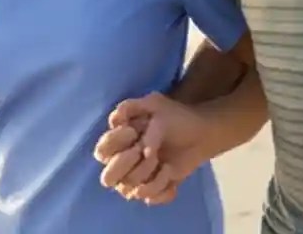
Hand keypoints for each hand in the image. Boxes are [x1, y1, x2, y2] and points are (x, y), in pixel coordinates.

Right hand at [94, 92, 208, 204]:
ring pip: (130, 190)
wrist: (200, 133)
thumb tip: (118, 126)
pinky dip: (163, 187)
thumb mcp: (154, 104)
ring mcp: (137, 178)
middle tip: (149, 154)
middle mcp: (122, 163)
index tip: (133, 132)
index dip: (115, 144)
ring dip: (150, 176)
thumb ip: (133, 109)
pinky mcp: (153, 189)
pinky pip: (150, 198)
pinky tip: (171, 172)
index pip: (102, 151)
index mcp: (117, 142)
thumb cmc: (174, 116)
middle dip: (127, 166)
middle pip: (108, 178)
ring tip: (165, 164)